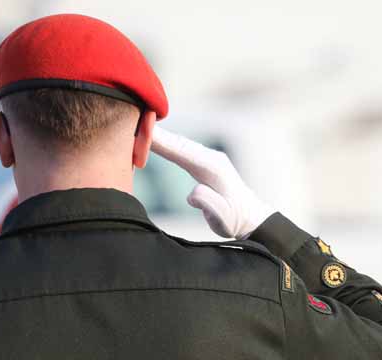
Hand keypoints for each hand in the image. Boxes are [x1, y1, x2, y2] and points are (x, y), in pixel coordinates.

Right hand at [150, 125, 274, 238]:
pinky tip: (154, 138)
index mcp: (213, 169)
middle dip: (155, 131)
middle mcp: (211, 158)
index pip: (182, 151)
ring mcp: (208, 158)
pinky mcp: (205, 162)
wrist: (251, 218)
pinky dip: (167, 142)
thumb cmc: (236, 220)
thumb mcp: (223, 219)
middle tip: (131, 118)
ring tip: (138, 125)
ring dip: (160, 134)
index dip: (161, 141)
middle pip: (178, 142)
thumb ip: (208, 204)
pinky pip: (182, 148)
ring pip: (180, 143)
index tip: (141, 130)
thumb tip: (192, 192)